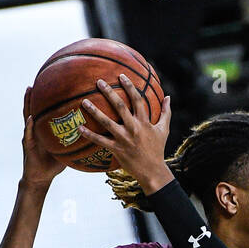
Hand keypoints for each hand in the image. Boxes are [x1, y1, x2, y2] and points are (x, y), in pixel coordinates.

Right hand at [20, 86, 66, 188]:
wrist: (40, 178)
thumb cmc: (53, 165)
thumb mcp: (67, 150)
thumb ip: (76, 141)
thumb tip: (95, 135)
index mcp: (45, 129)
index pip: (46, 109)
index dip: (49, 97)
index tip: (54, 81)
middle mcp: (36, 129)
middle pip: (36, 107)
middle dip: (37, 93)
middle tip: (39, 77)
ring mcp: (30, 135)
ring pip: (28, 115)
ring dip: (28, 103)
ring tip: (29, 89)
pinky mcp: (28, 145)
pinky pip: (28, 134)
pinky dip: (29, 126)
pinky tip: (31, 118)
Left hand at [77, 73, 172, 194]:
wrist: (152, 171)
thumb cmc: (157, 150)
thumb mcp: (164, 130)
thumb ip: (166, 112)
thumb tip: (169, 97)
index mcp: (144, 122)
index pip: (137, 99)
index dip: (129, 86)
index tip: (121, 75)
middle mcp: (133, 128)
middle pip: (120, 106)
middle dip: (109, 92)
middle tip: (99, 82)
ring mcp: (123, 139)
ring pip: (106, 122)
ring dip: (94, 111)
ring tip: (84, 102)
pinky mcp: (116, 149)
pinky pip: (100, 141)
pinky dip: (89, 135)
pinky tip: (80, 128)